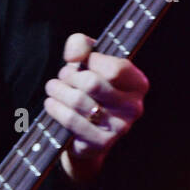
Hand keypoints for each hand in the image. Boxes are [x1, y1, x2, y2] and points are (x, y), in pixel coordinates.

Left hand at [44, 32, 148, 184]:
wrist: (85, 136)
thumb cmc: (89, 92)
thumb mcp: (89, 63)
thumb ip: (82, 46)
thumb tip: (74, 56)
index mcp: (138, 84)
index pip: (115, 68)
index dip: (90, 62)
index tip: (77, 62)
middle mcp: (134, 107)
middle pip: (93, 83)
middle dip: (69, 76)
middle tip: (61, 77)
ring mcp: (119, 128)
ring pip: (78, 101)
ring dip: (58, 91)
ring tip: (52, 88)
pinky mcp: (101, 143)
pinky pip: (71, 120)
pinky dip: (56, 108)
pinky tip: (51, 103)